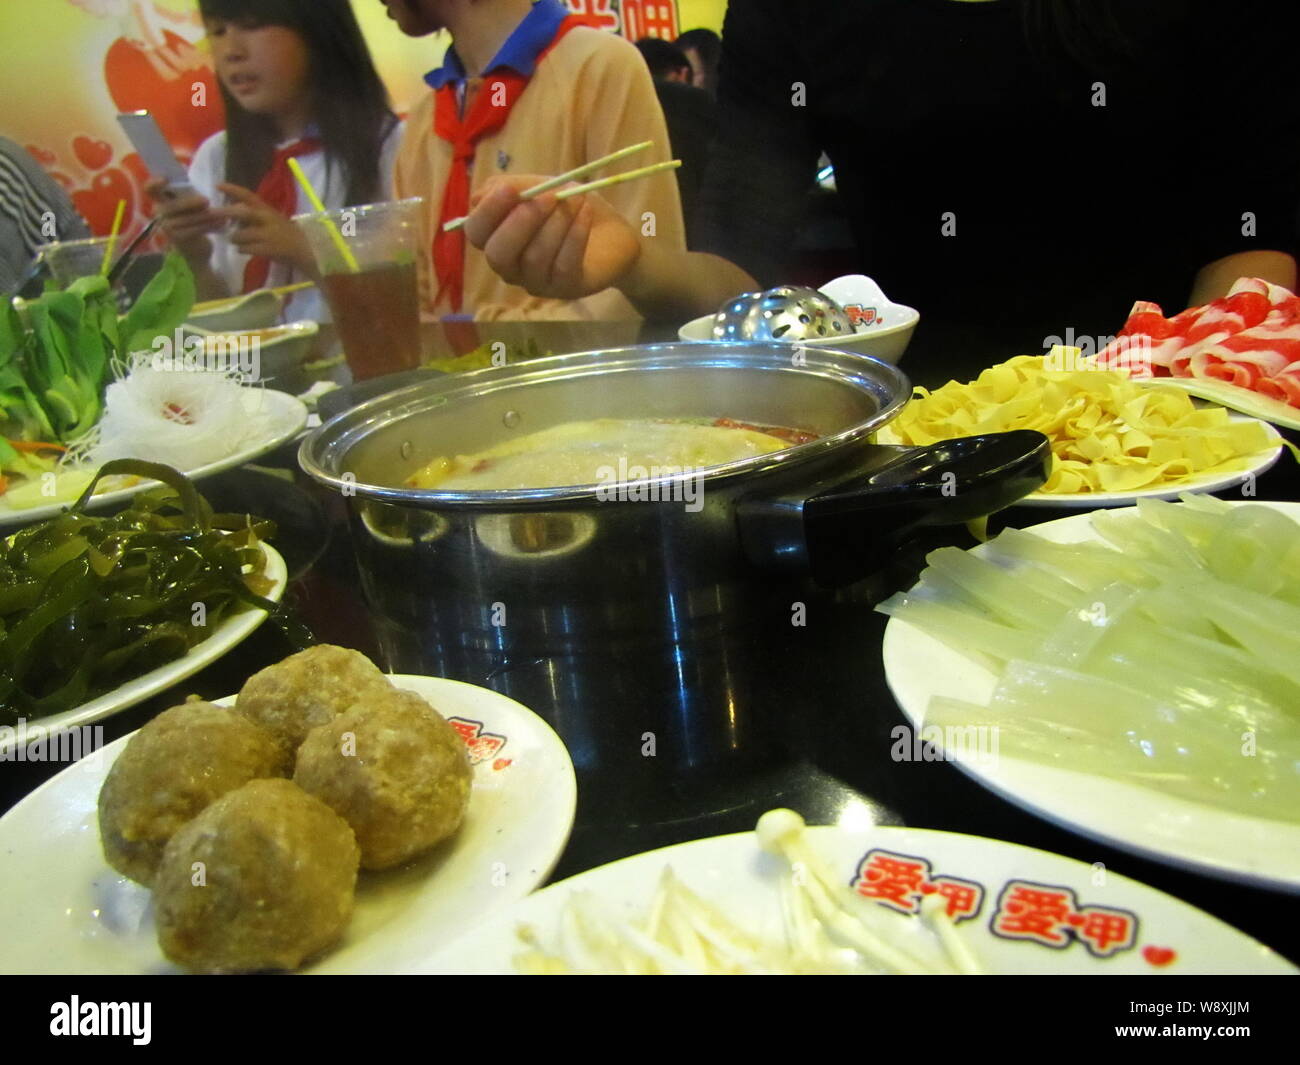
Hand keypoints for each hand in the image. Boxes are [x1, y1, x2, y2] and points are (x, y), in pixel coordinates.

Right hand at [145, 178, 220, 261]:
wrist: (196, 249)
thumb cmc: (193, 219)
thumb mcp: (190, 204)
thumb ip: (188, 193)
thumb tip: (190, 177)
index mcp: (160, 200)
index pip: (150, 189)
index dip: (154, 183)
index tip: (165, 178)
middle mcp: (159, 214)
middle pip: (172, 205)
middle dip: (190, 202)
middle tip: (207, 201)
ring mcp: (167, 227)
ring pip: (187, 219)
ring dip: (205, 216)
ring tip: (220, 215)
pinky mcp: (178, 239)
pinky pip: (194, 230)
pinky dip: (209, 226)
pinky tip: (221, 224)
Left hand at [213, 183, 316, 275]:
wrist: (309, 252)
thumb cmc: (290, 236)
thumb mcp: (274, 220)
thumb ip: (257, 216)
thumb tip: (235, 212)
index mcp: (268, 210)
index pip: (249, 196)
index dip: (232, 189)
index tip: (217, 185)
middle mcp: (268, 219)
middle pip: (242, 213)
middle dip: (225, 212)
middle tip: (212, 214)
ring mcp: (268, 235)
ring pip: (240, 235)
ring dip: (235, 239)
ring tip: (238, 242)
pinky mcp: (269, 249)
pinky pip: (245, 249)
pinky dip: (242, 250)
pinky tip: (246, 251)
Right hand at [462, 175, 640, 300]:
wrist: (613, 232)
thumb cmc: (569, 209)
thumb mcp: (541, 187)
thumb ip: (514, 186)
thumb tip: (484, 195)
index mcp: (498, 238)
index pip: (477, 233)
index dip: (488, 212)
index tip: (509, 189)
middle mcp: (512, 266)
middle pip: (498, 254)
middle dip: (521, 223)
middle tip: (548, 197)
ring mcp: (537, 282)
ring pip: (534, 258)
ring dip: (557, 223)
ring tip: (576, 199)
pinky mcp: (565, 288)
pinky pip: (564, 265)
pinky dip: (576, 234)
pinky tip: (586, 213)